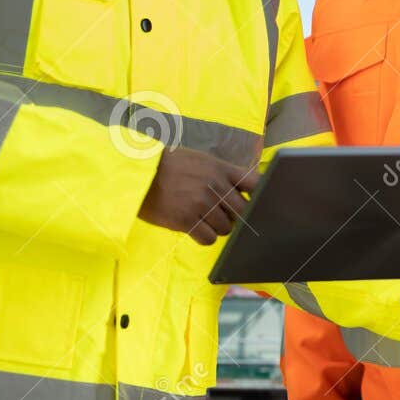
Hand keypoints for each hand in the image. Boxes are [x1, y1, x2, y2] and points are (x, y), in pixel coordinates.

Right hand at [137, 147, 257, 244]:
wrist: (140, 173)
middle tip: (223, 215)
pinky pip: (209, 239)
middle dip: (236, 216)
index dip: (260, 196)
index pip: (255, 183)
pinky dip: (205, 237)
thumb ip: (222, 174)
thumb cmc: (169, 165)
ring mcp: (201, 204)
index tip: (257, 203)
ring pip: (226, 228)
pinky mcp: (187, 221)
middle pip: (243, 211)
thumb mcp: (200, 160)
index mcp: (221, 169)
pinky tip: (195, 228)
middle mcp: (215, 186)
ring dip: (218, 227)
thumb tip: (242, 192)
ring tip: (203, 218)